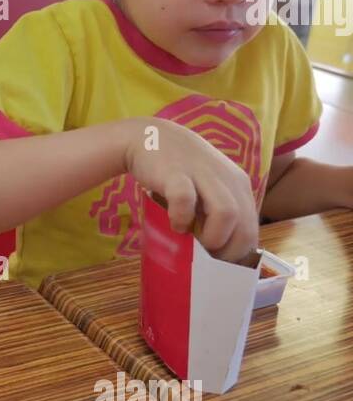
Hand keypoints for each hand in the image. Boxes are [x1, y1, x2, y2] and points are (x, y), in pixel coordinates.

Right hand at [125, 117, 258, 262]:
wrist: (150, 137)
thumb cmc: (178, 170)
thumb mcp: (206, 187)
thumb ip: (215, 211)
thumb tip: (218, 250)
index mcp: (238, 185)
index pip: (251, 227)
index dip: (238, 251)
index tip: (219, 263)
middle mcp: (227, 179)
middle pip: (245, 225)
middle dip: (228, 250)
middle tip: (208, 259)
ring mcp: (203, 174)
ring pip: (227, 213)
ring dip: (212, 237)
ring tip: (194, 243)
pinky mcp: (176, 173)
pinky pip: (185, 200)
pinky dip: (181, 218)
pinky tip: (174, 223)